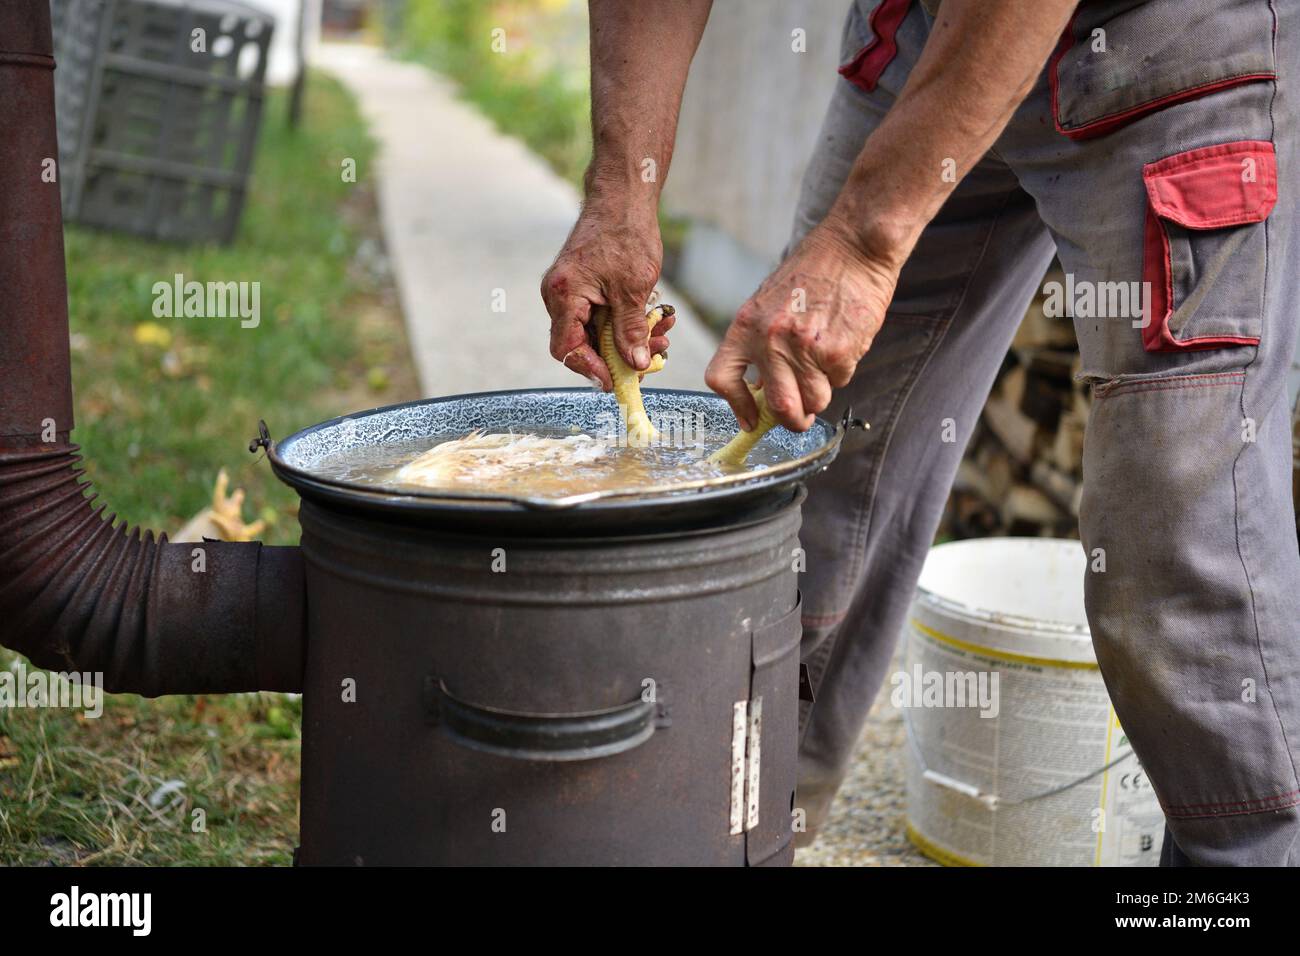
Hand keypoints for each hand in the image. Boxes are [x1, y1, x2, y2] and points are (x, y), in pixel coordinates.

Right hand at [542, 203, 672, 390]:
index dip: (591, 369)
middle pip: (581, 343)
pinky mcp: (582, 284)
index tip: (617, 380)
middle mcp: (559, 294)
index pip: (567, 349)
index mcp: (565, 295)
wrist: (623, 195)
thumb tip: (634, 366)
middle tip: (652, 358)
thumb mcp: (634, 289)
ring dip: (627, 338)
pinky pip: (599, 314)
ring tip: (661, 337)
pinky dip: (624, 321)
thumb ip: (631, 331)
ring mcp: (569, 289)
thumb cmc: (626, 234)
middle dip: (618, 355)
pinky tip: (652, 320)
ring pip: (594, 330)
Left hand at [705, 218, 900, 431]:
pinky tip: (843, 344)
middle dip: (792, 421)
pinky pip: (839, 382)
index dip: (736, 406)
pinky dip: (842, 372)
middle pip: (777, 406)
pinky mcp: (838, 352)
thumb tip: (762, 388)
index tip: (750, 420)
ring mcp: (804, 348)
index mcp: (745, 326)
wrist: (854, 246)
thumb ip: (761, 343)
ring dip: (821, 394)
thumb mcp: (769, 303)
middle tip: (801, 419)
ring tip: (825, 366)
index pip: (721, 378)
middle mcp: (770, 340)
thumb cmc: (813, 273)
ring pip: (813, 401)